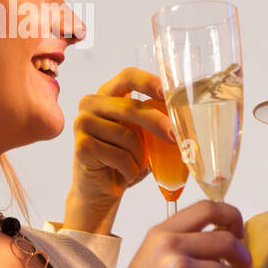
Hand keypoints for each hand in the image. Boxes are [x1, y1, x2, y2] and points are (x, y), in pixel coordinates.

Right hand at [63, 67, 175, 230]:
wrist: (100, 190)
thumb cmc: (123, 159)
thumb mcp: (141, 136)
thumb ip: (154, 120)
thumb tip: (185, 114)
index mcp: (107, 94)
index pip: (128, 76)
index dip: (149, 81)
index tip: (167, 91)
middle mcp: (91, 104)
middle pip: (131, 107)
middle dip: (157, 122)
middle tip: (174, 136)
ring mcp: (83, 123)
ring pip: (127, 135)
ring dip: (141, 156)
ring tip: (136, 165)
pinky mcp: (81, 146)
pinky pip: (120, 155)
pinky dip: (130, 169)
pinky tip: (124, 175)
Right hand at [94, 200, 267, 267]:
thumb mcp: (148, 265)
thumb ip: (177, 253)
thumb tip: (216, 252)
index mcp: (158, 234)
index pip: (205, 209)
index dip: (230, 215)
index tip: (238, 228)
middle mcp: (169, 245)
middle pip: (224, 236)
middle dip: (241, 250)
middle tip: (243, 263)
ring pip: (228, 265)